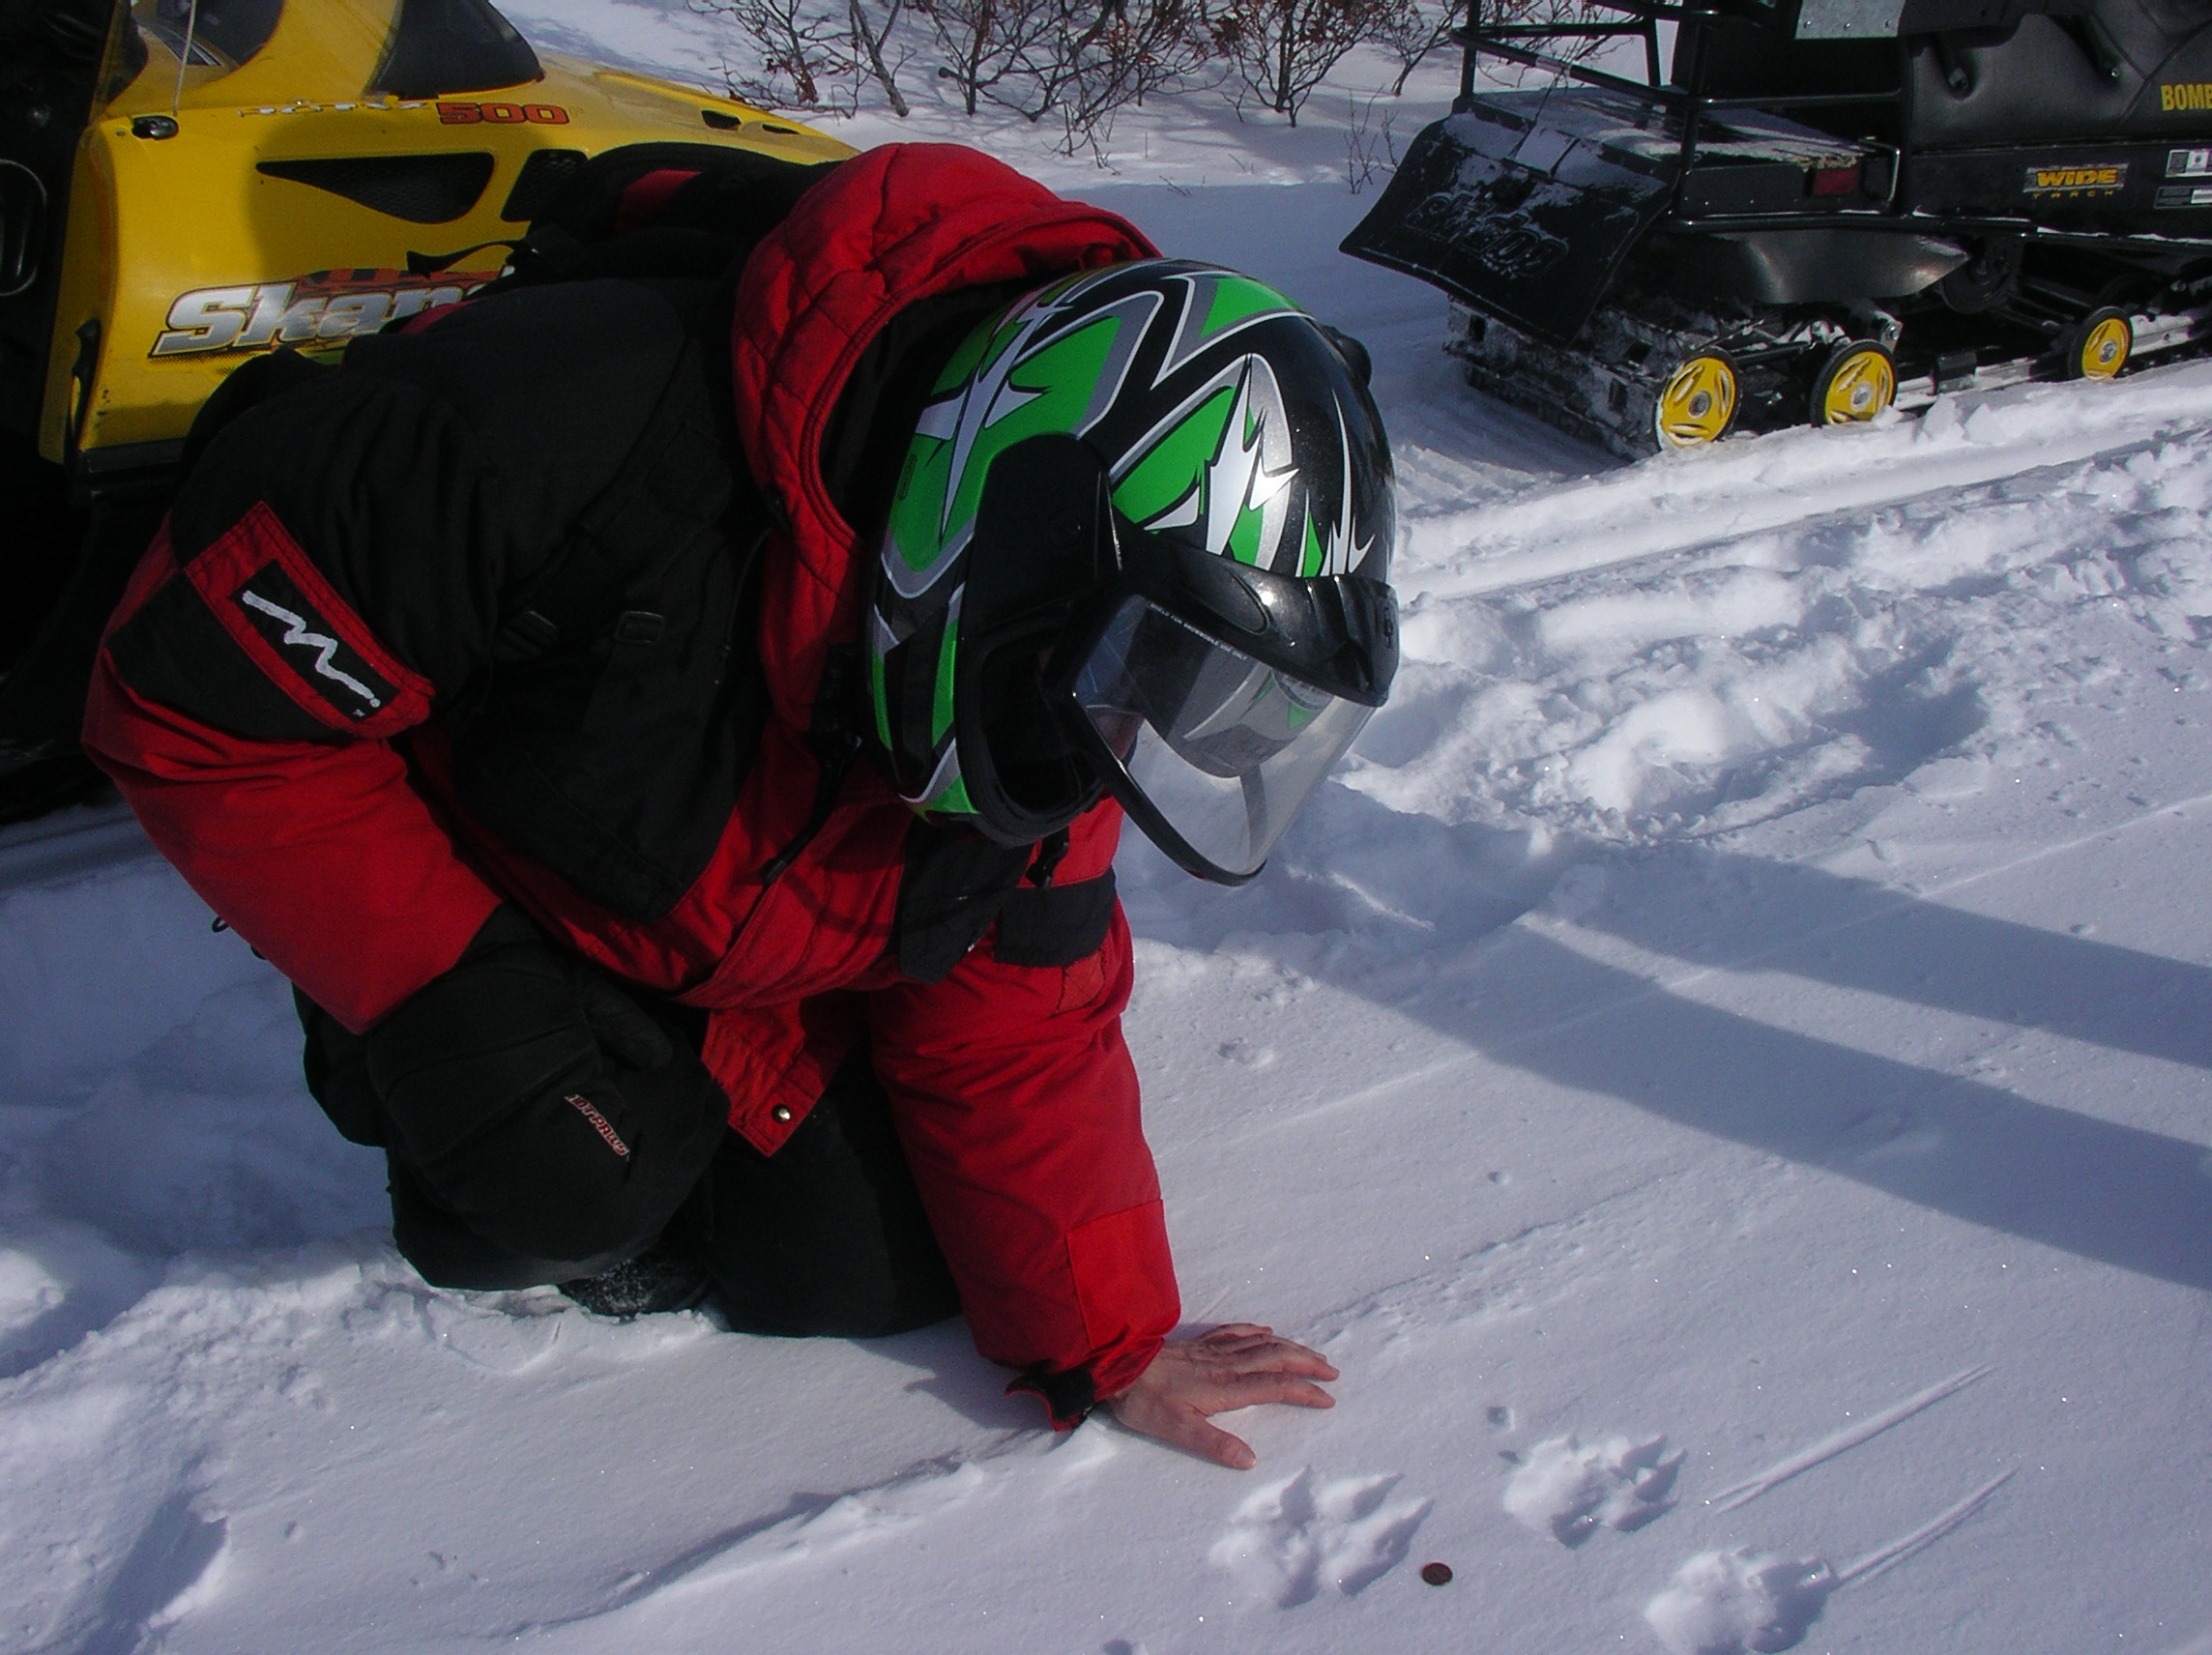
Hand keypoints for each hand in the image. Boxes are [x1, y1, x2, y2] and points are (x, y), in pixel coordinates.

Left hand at [1107, 1323, 1338, 1468]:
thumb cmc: (1145, 1401)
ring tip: (1311, 1353)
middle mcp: (1225, 1364)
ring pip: (1261, 1343)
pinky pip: (1236, 1332)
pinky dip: (1257, 1332)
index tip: (1327, 1398)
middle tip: (1332, 1370)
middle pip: (1275, 1358)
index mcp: (1225, 1387)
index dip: (1304, 1391)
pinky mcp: (1199, 1344)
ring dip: (1290, 1347)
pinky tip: (1266, 1331)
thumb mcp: (1177, 1431)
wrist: (1116, 1365)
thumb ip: (1214, 1444)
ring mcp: (1212, 1351)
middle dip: (1307, 1363)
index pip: (1275, 1387)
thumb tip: (1250, 1460)